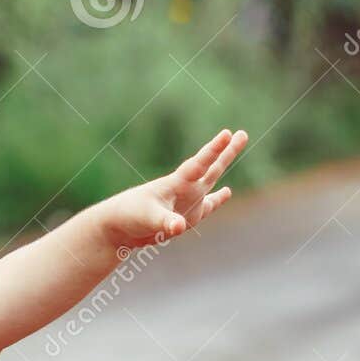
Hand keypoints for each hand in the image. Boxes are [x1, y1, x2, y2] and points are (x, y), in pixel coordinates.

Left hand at [101, 128, 247, 251]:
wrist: (117, 227)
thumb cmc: (129, 217)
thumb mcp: (148, 220)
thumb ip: (165, 222)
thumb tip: (180, 227)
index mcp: (176, 184)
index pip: (199, 163)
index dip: (214, 150)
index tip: (227, 134)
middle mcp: (185, 189)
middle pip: (211, 167)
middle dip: (226, 151)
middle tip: (242, 133)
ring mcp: (187, 202)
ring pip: (212, 180)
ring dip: (223, 164)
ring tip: (236, 145)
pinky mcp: (186, 217)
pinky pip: (208, 206)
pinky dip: (218, 200)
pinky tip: (227, 192)